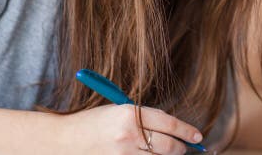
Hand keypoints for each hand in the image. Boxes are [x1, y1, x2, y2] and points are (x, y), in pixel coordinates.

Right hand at [58, 104, 203, 153]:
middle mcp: (128, 135)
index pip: (168, 123)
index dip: (186, 131)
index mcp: (129, 114)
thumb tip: (172, 128)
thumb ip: (143, 118)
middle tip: (186, 148)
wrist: (63, 141)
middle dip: (181, 149)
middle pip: (168, 147)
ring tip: (168, 154)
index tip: (197, 136)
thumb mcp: (117, 111)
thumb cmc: (92, 123)